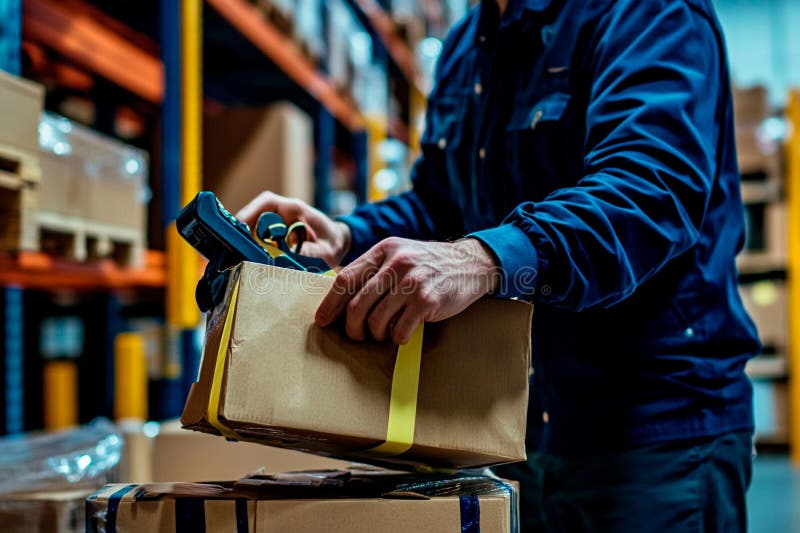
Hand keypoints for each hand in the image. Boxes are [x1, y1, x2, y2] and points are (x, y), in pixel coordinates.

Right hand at [236, 191, 350, 266]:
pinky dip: (253, 244)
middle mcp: (284, 213)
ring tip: (239, 252)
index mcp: (295, 210)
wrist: (338, 242)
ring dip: (247, 237)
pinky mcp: (277, 233)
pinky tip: (250, 257)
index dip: (252, 210)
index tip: (241, 223)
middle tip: (234, 244)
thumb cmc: (334, 243)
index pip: (268, 202)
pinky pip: (260, 235)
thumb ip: (312, 253)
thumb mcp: (327, 251)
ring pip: (255, 224)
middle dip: (243, 226)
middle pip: (256, 213)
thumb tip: (292, 256)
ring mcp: (279, 222)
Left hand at [315, 237, 499, 344]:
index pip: (345, 279)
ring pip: (376, 320)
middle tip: (357, 336)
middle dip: (352, 327)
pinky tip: (403, 332)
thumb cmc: (427, 265)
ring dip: (376, 334)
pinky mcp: (428, 300)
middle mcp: (396, 263)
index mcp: (383, 250)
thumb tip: (338, 296)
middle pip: (357, 304)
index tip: (322, 321)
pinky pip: (399, 330)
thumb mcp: (398, 256)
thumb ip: (372, 271)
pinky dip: (397, 338)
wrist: (470, 264)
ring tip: (383, 333)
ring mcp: (413, 281)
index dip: (330, 304)